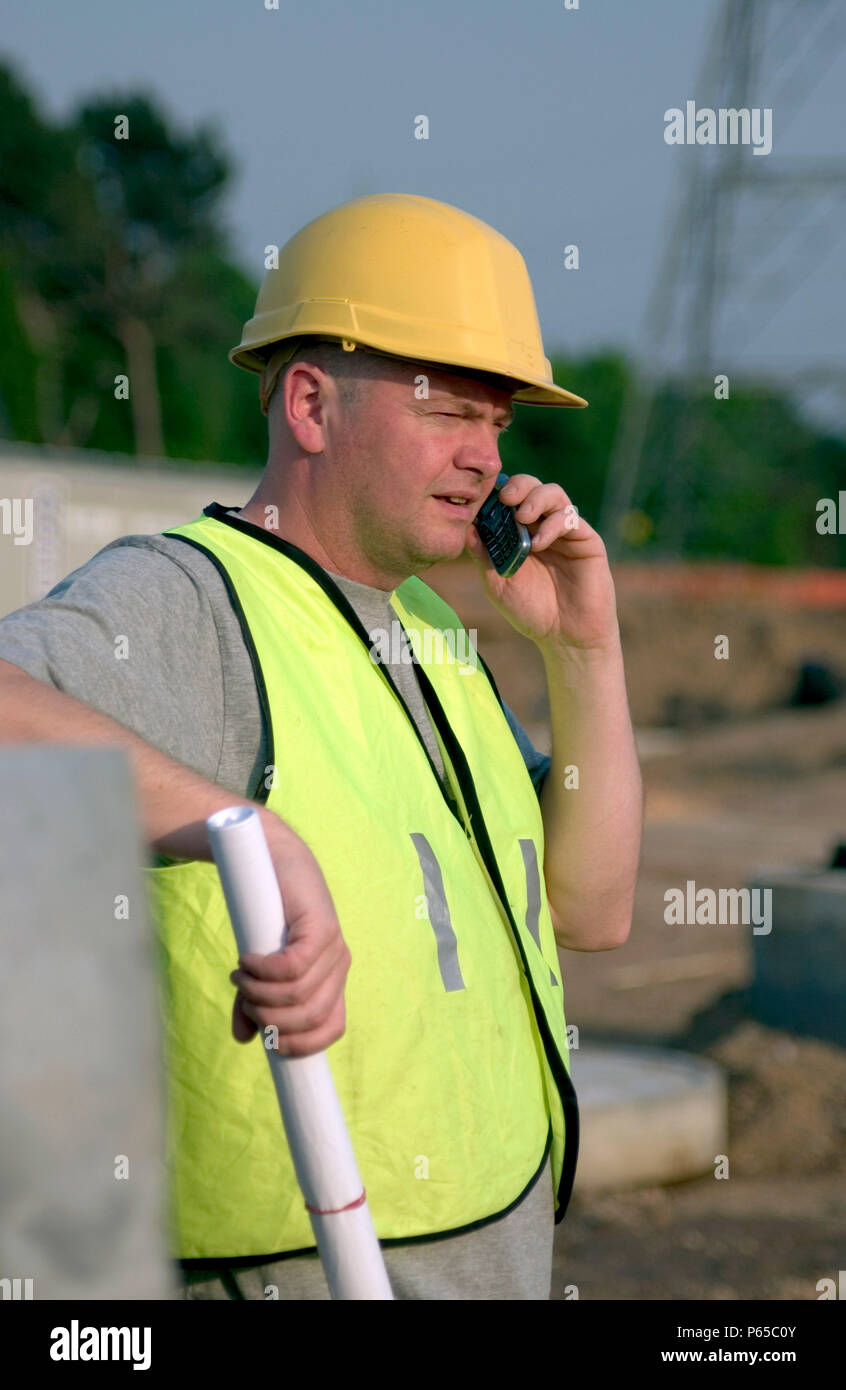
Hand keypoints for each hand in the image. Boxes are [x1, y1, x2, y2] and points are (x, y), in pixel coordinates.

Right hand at [228, 812, 351, 1057]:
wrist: (273, 863)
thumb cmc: (267, 919)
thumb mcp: (259, 969)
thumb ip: (253, 1003)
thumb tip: (244, 1039)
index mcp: (332, 982)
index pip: (333, 1028)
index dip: (303, 1045)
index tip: (270, 1044)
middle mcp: (339, 967)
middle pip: (311, 1015)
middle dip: (272, 1019)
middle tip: (244, 998)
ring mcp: (334, 946)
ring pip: (299, 993)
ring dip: (260, 993)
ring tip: (240, 976)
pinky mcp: (321, 927)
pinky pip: (293, 966)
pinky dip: (264, 971)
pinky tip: (247, 961)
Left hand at [464, 474, 619, 653]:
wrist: (565, 637)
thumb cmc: (531, 611)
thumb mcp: (498, 585)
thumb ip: (484, 557)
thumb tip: (467, 528)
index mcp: (518, 533)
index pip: (508, 499)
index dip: (496, 492)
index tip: (483, 496)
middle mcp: (542, 526)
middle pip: (531, 487)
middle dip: (518, 486)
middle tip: (505, 497)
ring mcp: (564, 531)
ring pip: (553, 494)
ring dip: (536, 498)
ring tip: (522, 515)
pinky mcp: (586, 540)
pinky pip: (570, 518)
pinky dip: (552, 524)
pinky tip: (539, 543)